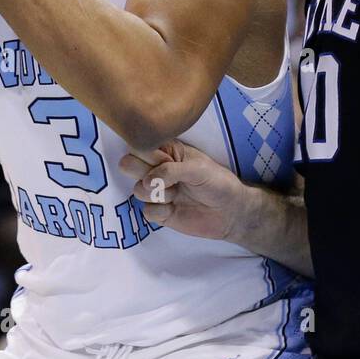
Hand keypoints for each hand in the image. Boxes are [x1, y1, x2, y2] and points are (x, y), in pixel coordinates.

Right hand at [119, 140, 245, 240]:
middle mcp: (157, 169)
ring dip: (156, 193)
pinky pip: (146, 211)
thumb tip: (147, 182)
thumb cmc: (218, 183)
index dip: (146, 154)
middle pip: (129, 165)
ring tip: (176, 194)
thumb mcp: (198, 169)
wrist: (231, 213)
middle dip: (143, 172)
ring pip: (137, 189)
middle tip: (164, 179)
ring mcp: (157, 191)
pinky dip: (160, 210)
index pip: (140, 145)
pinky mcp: (160, 212)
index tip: (164, 160)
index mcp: (167, 151)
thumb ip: (171, 170)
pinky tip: (175, 209)